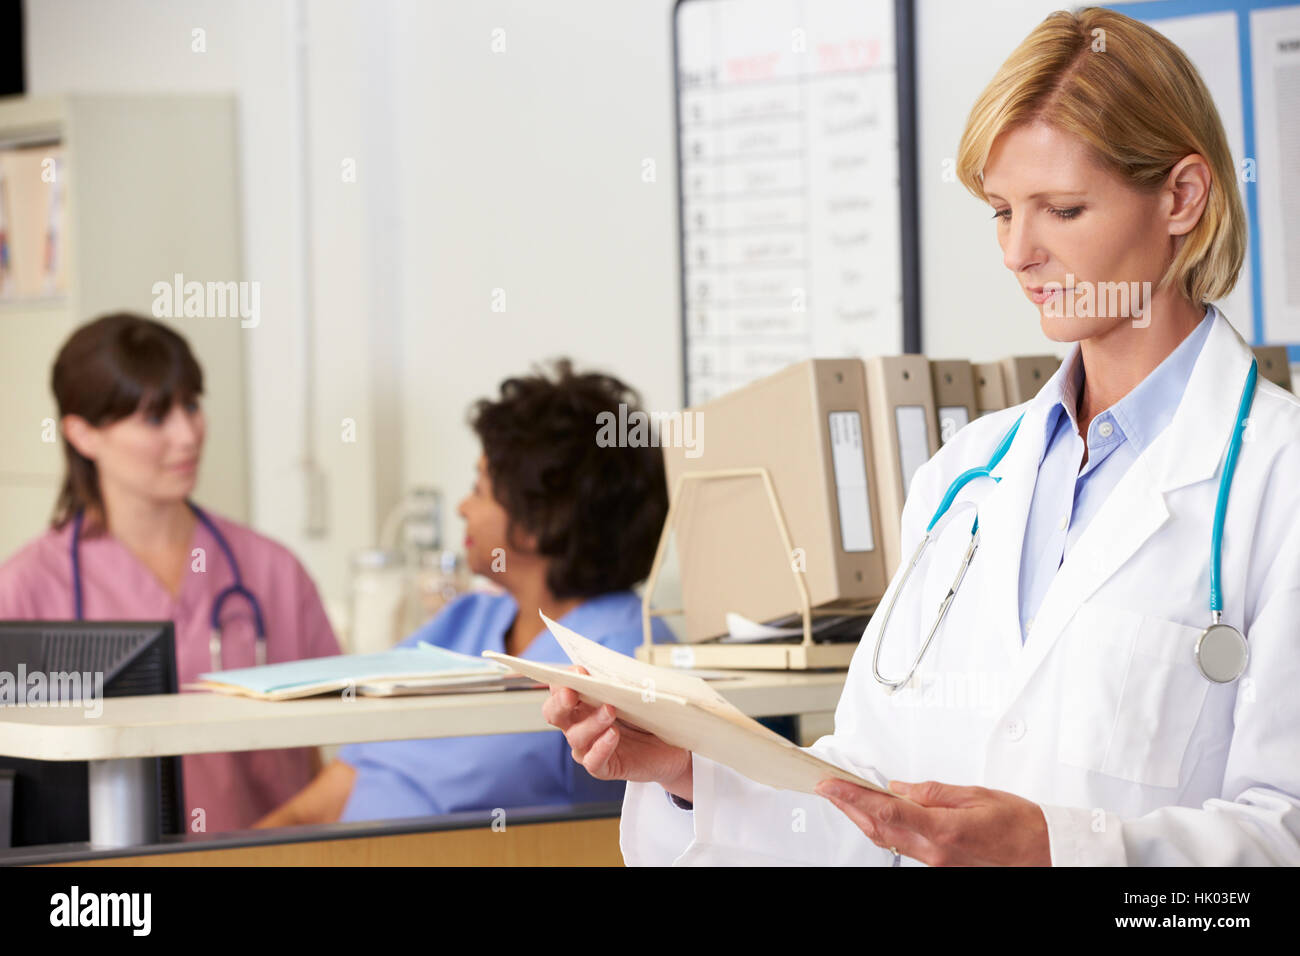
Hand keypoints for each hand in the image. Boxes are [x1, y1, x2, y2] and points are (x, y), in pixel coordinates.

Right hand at [542, 666, 693, 799]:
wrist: (672, 748)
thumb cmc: (649, 716)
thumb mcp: (634, 695)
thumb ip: (618, 684)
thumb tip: (609, 674)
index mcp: (582, 703)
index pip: (559, 690)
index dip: (563, 681)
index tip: (578, 671)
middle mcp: (579, 725)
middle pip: (554, 714)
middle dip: (560, 702)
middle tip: (572, 693)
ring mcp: (589, 747)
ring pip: (575, 737)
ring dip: (591, 722)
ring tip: (610, 711)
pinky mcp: (603, 767)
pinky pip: (593, 761)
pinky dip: (601, 747)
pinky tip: (613, 735)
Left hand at [814, 778, 1051, 865]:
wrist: (1048, 855)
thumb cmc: (1022, 826)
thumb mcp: (978, 796)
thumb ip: (933, 792)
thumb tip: (898, 787)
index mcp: (944, 831)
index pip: (885, 811)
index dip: (852, 797)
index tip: (830, 784)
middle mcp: (936, 852)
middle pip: (879, 828)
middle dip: (848, 807)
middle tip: (826, 787)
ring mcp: (938, 863)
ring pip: (888, 840)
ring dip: (862, 818)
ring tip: (843, 797)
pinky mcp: (942, 866)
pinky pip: (904, 846)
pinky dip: (885, 828)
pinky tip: (877, 815)